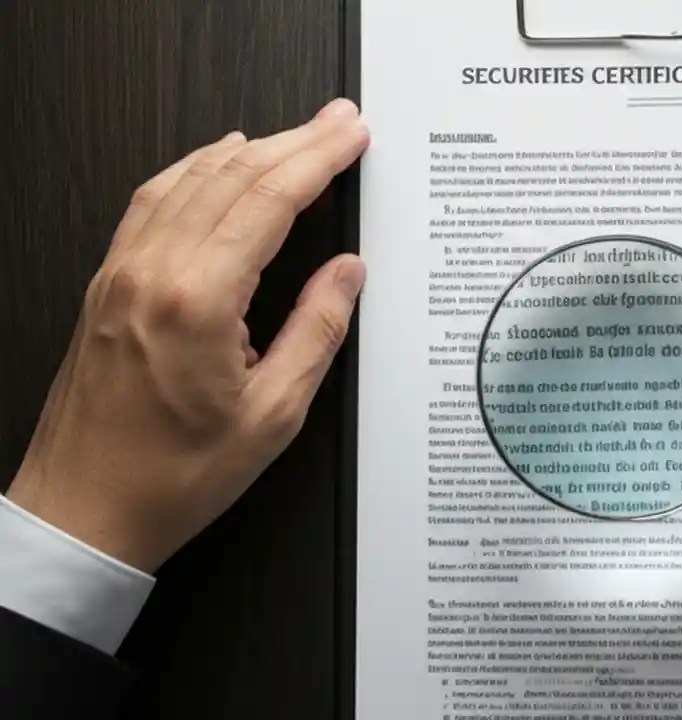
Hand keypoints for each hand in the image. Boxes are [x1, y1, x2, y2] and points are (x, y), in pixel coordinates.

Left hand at [6, 98, 369, 573]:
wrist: (84, 510)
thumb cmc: (174, 476)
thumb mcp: (272, 416)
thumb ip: (316, 332)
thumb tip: (347, 272)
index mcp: (198, 301)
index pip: (269, 201)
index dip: (317, 159)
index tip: (351, 135)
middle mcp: (152, 272)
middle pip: (231, 178)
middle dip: (293, 141)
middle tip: (338, 120)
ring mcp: (121, 274)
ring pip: (188, 181)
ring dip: (247, 150)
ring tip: (293, 135)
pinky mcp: (107, 285)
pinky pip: (150, 203)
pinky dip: (192, 171)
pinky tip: (216, 164)